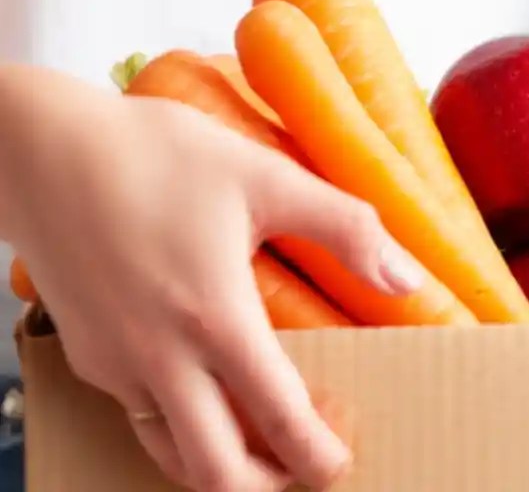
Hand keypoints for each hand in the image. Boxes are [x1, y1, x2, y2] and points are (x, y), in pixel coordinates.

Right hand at [4, 77, 424, 490]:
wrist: (40, 149)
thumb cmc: (157, 154)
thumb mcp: (265, 176)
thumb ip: (346, 228)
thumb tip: (408, 279)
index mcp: (215, 319)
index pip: (276, 421)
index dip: (316, 457)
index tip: (341, 464)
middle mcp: (159, 358)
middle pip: (214, 472)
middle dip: (268, 485)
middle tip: (306, 466)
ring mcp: (115, 364)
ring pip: (170, 455)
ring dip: (220, 466)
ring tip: (264, 445)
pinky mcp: (88, 356)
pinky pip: (141, 418)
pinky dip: (182, 431)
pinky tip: (210, 399)